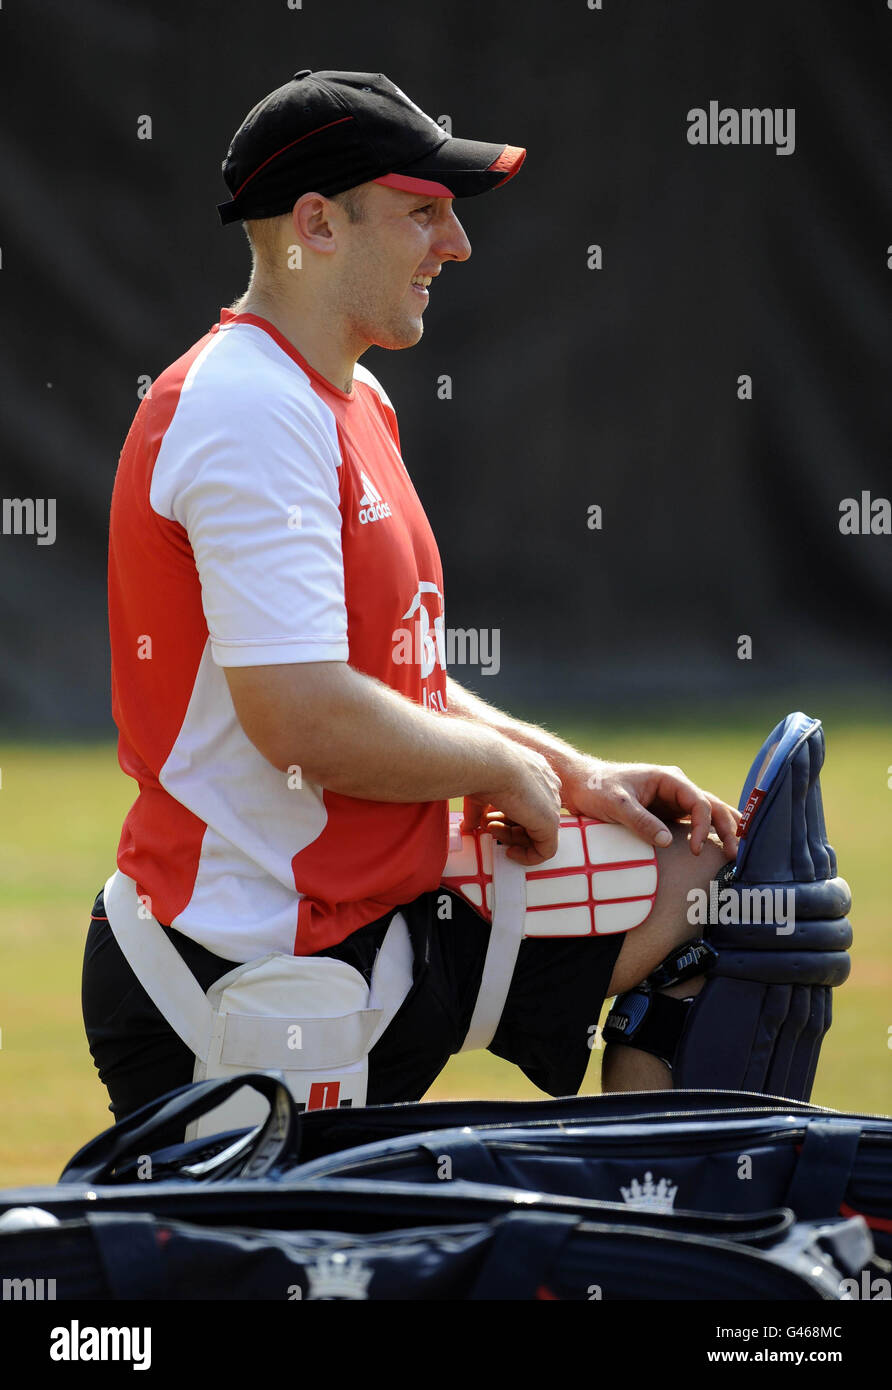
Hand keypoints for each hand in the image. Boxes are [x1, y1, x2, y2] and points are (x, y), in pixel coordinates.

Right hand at [462, 744, 562, 865]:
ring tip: (492, 831)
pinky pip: (546, 850)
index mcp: (535, 772)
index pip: (528, 800)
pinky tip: (510, 852)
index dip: (507, 815)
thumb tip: (468, 826)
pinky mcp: (551, 822)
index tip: (489, 818)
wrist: (490, 764)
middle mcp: (548, 786)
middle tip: (488, 827)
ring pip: (538, 833)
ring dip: (512, 839)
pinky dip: (528, 857)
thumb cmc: (483, 769)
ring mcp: (552, 804)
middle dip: (508, 827)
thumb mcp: (480, 792)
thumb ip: (478, 810)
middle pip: (533, 817)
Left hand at [559, 758, 740, 857]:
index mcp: (668, 779)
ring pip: (708, 813)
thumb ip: (640, 821)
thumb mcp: (616, 804)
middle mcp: (676, 788)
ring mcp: (673, 800)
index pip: (699, 802)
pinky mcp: (666, 813)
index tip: (695, 849)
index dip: (702, 826)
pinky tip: (720, 846)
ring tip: (737, 851)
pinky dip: (709, 832)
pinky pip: (693, 822)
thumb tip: (666, 841)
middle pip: (711, 806)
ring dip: (723, 829)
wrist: (579, 785)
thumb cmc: (596, 788)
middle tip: (735, 854)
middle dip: (726, 828)